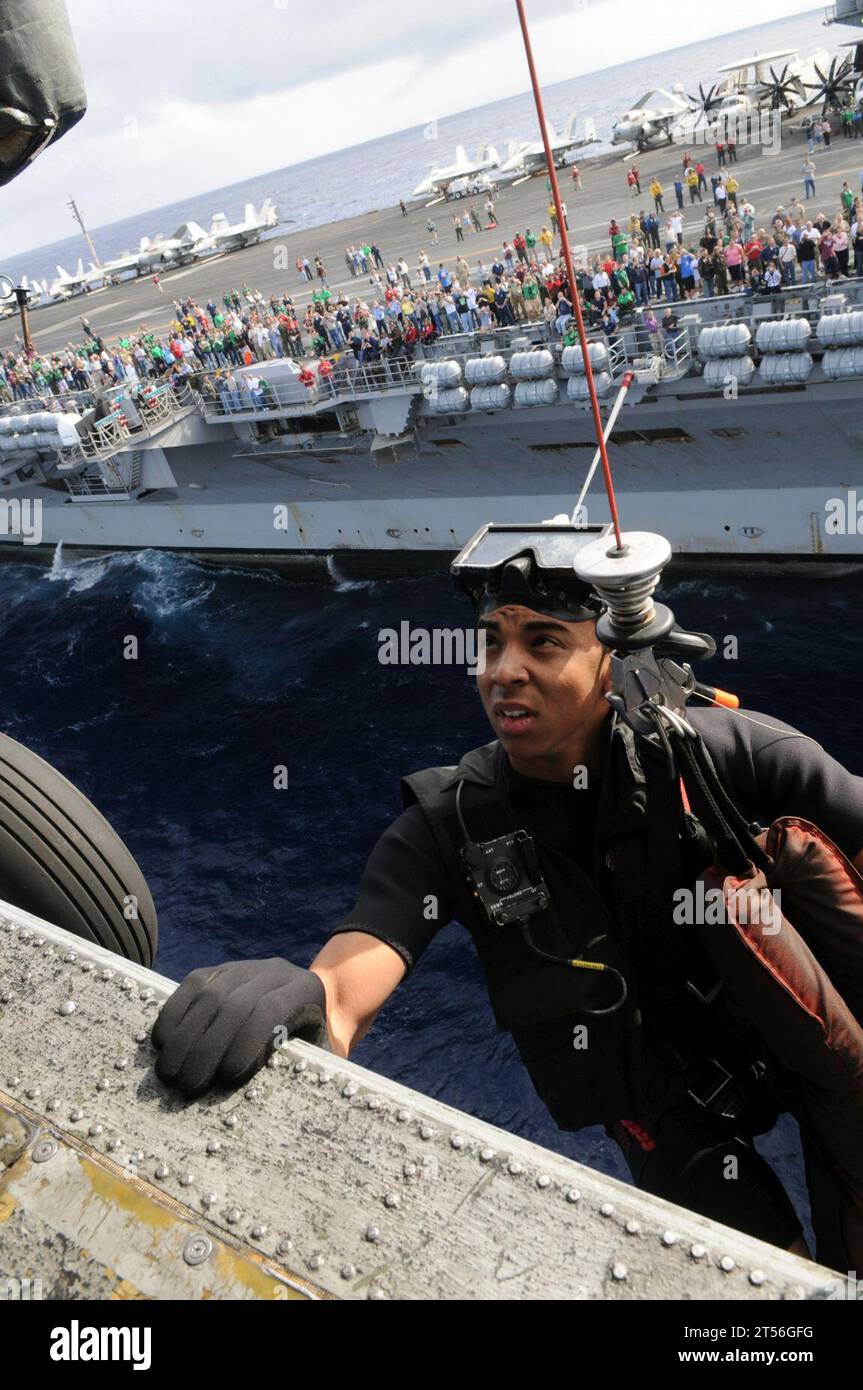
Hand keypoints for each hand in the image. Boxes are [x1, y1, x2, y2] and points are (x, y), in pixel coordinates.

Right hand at [152, 957, 326, 1095]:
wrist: (316, 999)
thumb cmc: (316, 1043)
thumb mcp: (321, 1056)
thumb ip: (304, 1071)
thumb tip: (276, 1108)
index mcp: (304, 990)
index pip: (270, 1010)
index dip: (247, 1041)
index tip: (228, 1077)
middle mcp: (273, 972)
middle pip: (233, 1004)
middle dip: (206, 1047)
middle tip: (187, 1086)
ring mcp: (244, 967)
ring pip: (208, 995)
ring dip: (184, 1036)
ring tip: (170, 1072)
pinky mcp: (219, 969)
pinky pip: (191, 985)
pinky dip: (174, 1013)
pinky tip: (162, 1042)